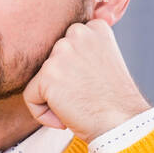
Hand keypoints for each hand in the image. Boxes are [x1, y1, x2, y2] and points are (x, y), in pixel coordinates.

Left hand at [22, 19, 149, 140]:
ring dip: (54, 98)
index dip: (75, 72)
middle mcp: (78, 33)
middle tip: (86, 97)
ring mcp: (61, 52)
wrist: (123, 125)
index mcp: (95, 28)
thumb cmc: (116, 102)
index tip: (92, 86)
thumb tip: (61, 57)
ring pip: (41, 79)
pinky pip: (31, 97)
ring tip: (78, 106)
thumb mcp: (106, 62)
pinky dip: (43, 114)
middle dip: (63, 84)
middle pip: (52, 62)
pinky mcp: (48, 74)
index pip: (67, 47)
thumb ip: (85, 51)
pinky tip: (65, 119)